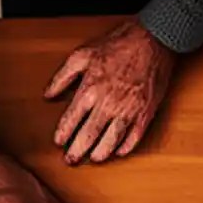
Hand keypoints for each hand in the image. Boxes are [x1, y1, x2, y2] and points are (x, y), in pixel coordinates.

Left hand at [45, 19, 174, 163]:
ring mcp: (129, 110)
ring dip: (101, 153)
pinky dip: (126, 147)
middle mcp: (108, 104)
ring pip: (112, 140)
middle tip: (71, 160)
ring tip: (93, 159)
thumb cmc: (119, 45)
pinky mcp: (146, 112)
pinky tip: (119, 151)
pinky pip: (135, 136)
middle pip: (89, 135)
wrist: (153, 41)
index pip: (72, 120)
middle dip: (77, 150)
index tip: (59, 142)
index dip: (63, 134)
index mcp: (90, 89)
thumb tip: (49, 94)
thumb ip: (62, 77)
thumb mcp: (82, 54)